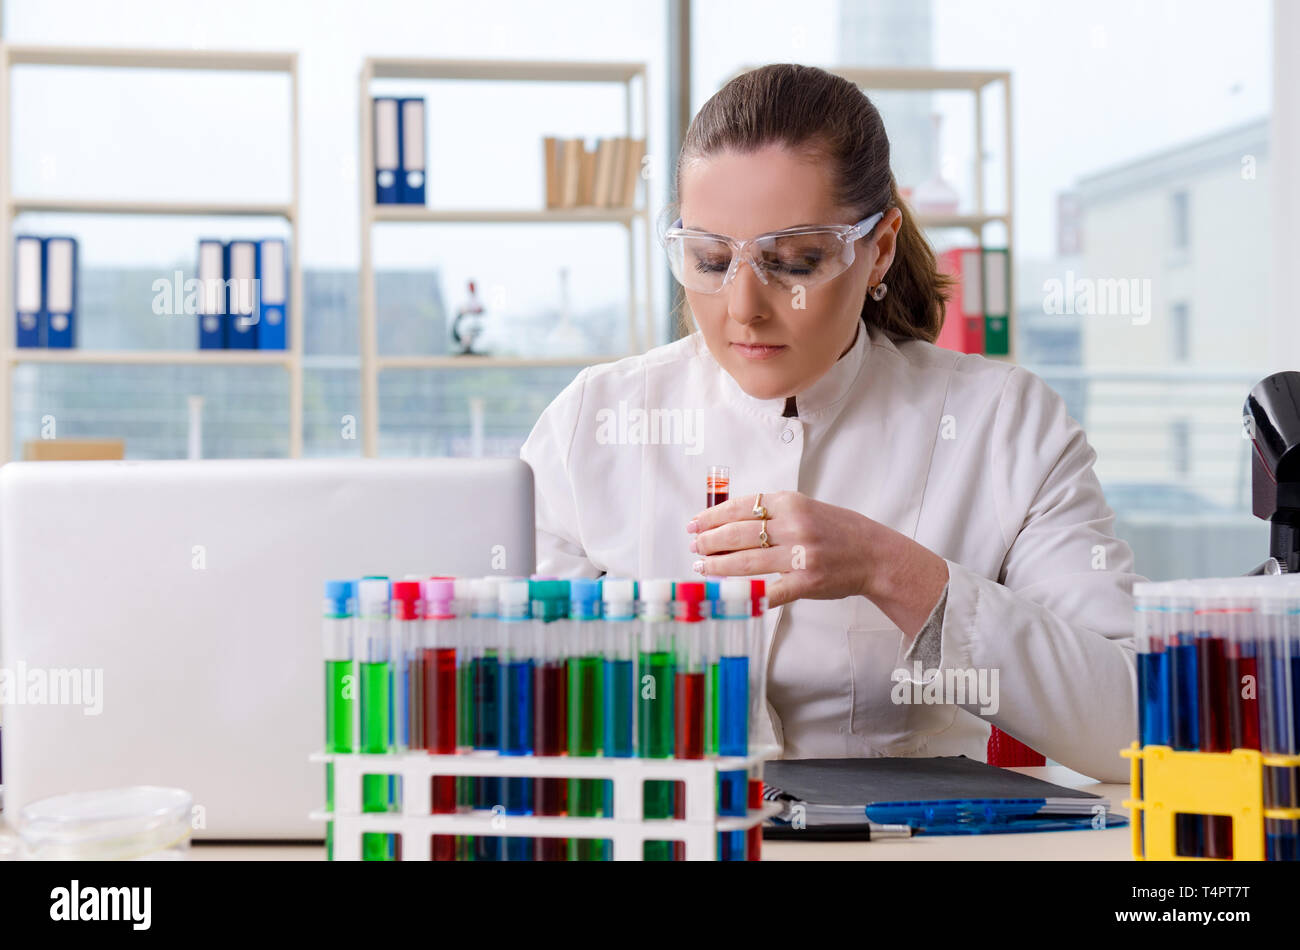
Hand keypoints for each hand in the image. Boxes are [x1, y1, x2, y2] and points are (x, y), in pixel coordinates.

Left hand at [687, 491, 948, 636]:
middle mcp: (794, 526)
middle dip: (709, 541)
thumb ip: (773, 512)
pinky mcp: (806, 582)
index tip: (694, 523)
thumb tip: (729, 521)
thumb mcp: (806, 508)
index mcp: (791, 502)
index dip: (712, 516)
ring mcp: (800, 555)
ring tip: (701, 566)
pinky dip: (746, 595)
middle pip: (738, 533)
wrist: (875, 554)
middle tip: (693, 546)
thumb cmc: (838, 530)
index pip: (741, 506)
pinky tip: (727, 595)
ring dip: (718, 565)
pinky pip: (768, 591)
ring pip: (746, 561)